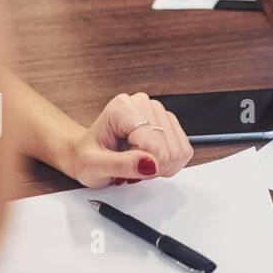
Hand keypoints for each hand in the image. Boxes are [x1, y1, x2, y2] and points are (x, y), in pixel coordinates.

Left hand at [63, 93, 193, 187]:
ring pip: (179, 151)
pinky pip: (184, 151)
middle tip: (130, 166)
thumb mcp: (93, 166)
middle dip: (152, 167)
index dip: (143, 165)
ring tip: (138, 162)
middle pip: (169, 149)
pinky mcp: (171, 124)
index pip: (153, 144)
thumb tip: (151, 164)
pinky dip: (169, 164)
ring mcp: (160, 112)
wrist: (88, 152)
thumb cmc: (87, 156)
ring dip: (161, 166)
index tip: (125, 167)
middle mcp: (145, 104)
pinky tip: (150, 160)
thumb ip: (122, 165)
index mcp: (123, 108)